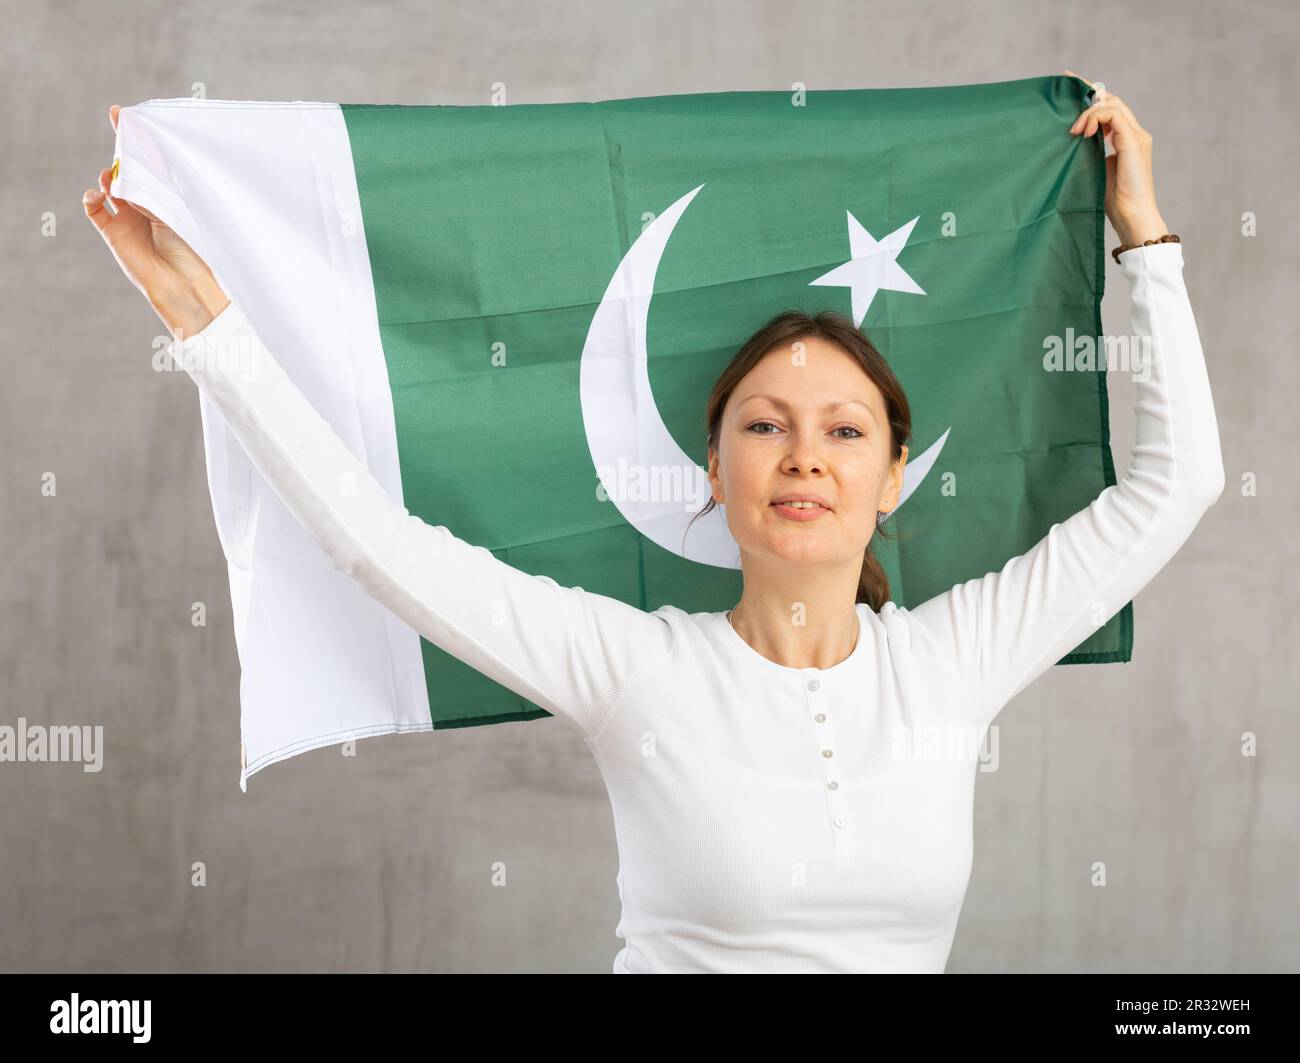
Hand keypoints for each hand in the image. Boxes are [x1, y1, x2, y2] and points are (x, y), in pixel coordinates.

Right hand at [83, 104, 229, 340]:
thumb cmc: (200, 252)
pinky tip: (99, 196)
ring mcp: (128, 218)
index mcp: (169, 197)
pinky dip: (91, 198)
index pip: (150, 161)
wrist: (191, 289)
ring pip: (110, 185)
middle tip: (120, 132)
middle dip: (122, 150)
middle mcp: (148, 205)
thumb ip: (170, 186)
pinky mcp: (114, 233)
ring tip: (116, 180)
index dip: (136, 138)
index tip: (123, 113)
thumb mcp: (188, 210)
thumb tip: (156, 157)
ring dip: (109, 176)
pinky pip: (94, 209)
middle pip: (129, 169)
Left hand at [1064, 71, 1168, 246]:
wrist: (1131, 217)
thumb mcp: (1095, 169)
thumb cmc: (1112, 201)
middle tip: (1065, 86)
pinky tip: (1082, 132)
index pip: (1110, 108)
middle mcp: (1134, 134)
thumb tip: (1072, 139)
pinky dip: (1096, 118)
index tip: (1069, 83)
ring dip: (1088, 112)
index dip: (1092, 95)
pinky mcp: (1134, 142)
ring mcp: (1136, 136)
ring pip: (1113, 105)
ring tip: (1073, 131)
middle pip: (1112, 100)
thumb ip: (1089, 152)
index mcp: (1126, 139)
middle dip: (1088, 91)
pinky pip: (1114, 116)